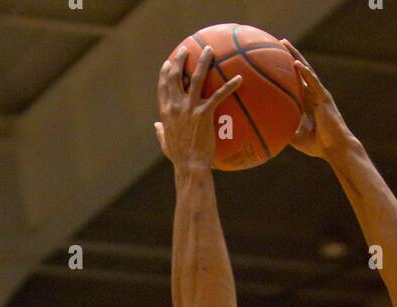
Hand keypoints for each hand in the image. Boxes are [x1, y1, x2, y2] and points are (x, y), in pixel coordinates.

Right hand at [155, 45, 242, 169]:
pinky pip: (219, 95)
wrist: (190, 167)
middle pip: (176, 76)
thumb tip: (156, 127)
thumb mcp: (165, 144)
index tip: (168, 63)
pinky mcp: (204, 114)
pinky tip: (240, 79)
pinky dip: (230, 86)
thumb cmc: (179, 159)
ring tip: (210, 50)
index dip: (165, 72)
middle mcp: (175, 106)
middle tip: (187, 49)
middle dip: (181, 59)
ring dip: (203, 62)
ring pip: (196, 78)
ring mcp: (189, 108)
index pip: (163, 87)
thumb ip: (161, 133)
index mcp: (165, 112)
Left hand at [280, 40, 349, 158]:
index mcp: (307, 102)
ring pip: (306, 70)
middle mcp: (313, 94)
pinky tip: (297, 63)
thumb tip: (268, 132)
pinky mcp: (324, 97)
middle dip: (290, 56)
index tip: (274, 60)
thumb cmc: (318, 145)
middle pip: (300, 70)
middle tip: (279, 43)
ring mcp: (319, 94)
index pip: (295, 82)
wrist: (335, 148)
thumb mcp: (296, 137)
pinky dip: (305, 73)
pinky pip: (313, 82)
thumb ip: (284, 130)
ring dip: (296, 56)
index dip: (286, 70)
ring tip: (284, 44)